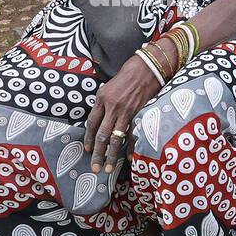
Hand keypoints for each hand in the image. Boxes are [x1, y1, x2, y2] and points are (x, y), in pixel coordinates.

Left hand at [84, 55, 163, 173]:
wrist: (147, 67)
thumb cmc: (126, 76)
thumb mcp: (108, 87)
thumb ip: (102, 105)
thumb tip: (97, 123)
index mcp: (102, 98)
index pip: (92, 123)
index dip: (89, 138)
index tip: (88, 150)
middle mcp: (112, 106)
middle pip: (102, 135)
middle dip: (98, 154)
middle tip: (95, 168)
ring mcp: (126, 111)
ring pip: (116, 138)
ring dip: (112, 155)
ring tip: (108, 168)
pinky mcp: (139, 113)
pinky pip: (133, 135)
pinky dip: (131, 148)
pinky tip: (129, 158)